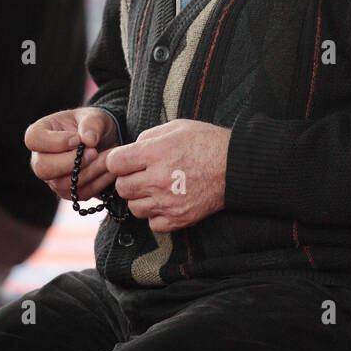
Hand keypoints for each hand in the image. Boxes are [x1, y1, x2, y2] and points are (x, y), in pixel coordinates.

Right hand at [26, 107, 119, 200]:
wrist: (105, 141)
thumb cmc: (93, 125)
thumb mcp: (95, 116)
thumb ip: (91, 123)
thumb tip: (88, 140)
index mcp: (41, 133)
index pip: (34, 139)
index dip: (55, 142)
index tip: (78, 139)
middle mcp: (41, 158)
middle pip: (43, 168)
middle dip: (71, 162)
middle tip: (94, 151)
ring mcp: (52, 178)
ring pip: (63, 184)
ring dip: (90, 171)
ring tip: (108, 157)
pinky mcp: (68, 192)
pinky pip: (81, 193)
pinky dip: (99, 182)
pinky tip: (110, 169)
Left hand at [104, 119, 230, 232]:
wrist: (236, 166)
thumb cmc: (207, 143)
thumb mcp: (177, 127)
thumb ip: (149, 136)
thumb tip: (131, 147)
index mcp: (155, 153)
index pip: (115, 163)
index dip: (118, 161)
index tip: (126, 161)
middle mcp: (158, 179)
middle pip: (122, 188)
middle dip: (128, 180)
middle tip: (142, 175)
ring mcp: (168, 202)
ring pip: (134, 208)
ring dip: (141, 199)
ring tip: (155, 189)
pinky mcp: (179, 218)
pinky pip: (152, 224)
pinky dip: (156, 216)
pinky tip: (166, 203)